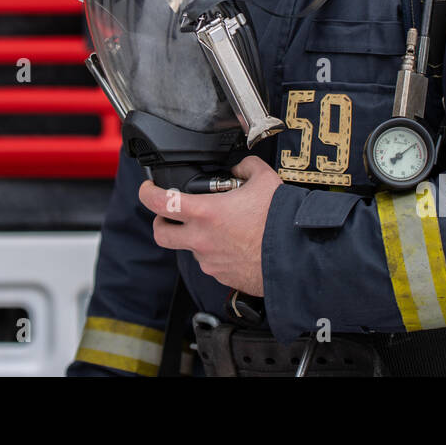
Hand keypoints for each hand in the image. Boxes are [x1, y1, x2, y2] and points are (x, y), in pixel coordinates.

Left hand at [138, 155, 281, 296]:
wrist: (298, 255)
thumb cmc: (279, 218)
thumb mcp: (264, 178)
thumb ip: (245, 168)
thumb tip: (239, 169)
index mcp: (205, 213)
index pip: (160, 202)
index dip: (147, 193)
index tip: (148, 189)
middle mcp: (201, 239)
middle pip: (161, 234)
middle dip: (161, 223)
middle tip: (171, 215)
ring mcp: (210, 261)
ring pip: (188, 249)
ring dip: (194, 238)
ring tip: (216, 228)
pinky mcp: (222, 276)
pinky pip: (209, 264)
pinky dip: (214, 253)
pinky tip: (233, 245)